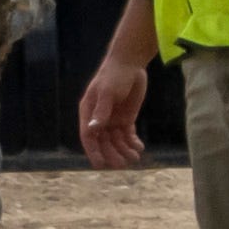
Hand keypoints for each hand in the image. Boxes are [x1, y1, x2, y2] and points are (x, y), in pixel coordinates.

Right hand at [77, 48, 150, 167]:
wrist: (130, 63)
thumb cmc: (114, 75)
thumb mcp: (107, 92)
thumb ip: (101, 111)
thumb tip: (93, 129)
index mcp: (88, 112)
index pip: (88, 136)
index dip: (93, 151)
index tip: (99, 164)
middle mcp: (99, 119)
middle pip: (104, 142)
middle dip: (112, 154)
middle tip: (122, 164)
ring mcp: (113, 120)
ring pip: (116, 141)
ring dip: (124, 150)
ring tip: (134, 157)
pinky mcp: (126, 119)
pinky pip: (128, 135)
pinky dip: (132, 143)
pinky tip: (139, 147)